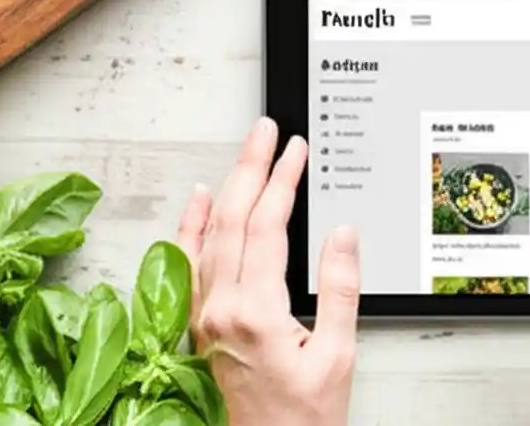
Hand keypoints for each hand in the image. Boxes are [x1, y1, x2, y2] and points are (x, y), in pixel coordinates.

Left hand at [176, 117, 360, 425]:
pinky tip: (197, 200)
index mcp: (255, 313)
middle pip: (231, 218)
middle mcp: (220, 310)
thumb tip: (342, 235)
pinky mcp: (197, 326)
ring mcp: (203, 317)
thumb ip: (340, 290)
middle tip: (267, 132)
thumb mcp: (337, 356)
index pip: (266, 226)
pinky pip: (188, 262)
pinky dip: (191, 225)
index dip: (282, 181)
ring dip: (226, 187)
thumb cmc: (301, 419)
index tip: (296, 151)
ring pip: (207, 234)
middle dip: (251, 168)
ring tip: (244, 153)